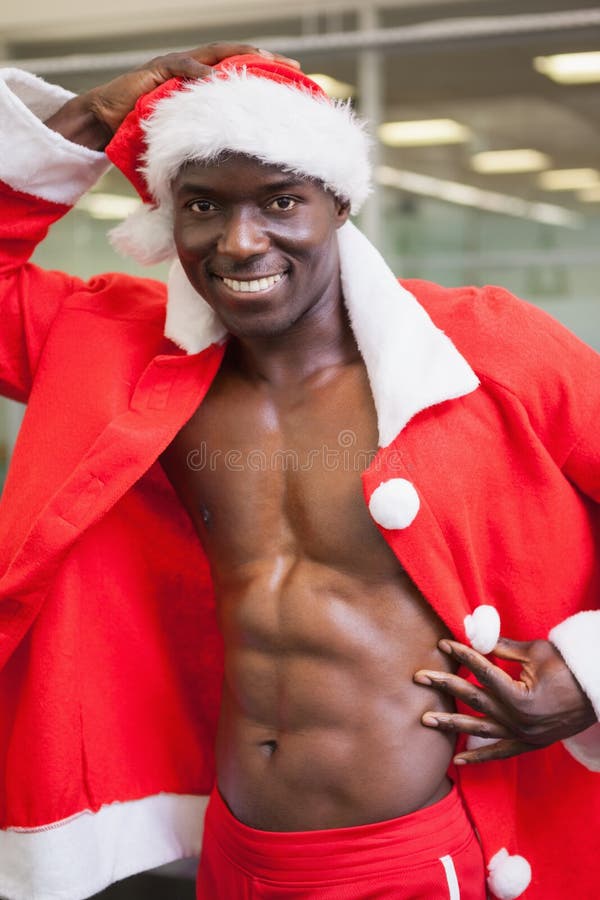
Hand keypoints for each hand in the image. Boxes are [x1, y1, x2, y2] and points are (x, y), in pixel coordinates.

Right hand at [45, 43, 299, 148]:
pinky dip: (201, 73)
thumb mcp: (185, 141)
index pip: (242, 75)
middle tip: (293, 66)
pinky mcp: (157, 71)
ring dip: (241, 58)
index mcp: (203, 86)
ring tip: (266, 63)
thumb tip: (234, 178)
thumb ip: (208, 147)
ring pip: (215, 56)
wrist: (105, 124)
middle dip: (265, 60)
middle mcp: (193, 71)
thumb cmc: (146, 136)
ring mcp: (176, 68)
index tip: (297, 83)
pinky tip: (220, 79)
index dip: (268, 76)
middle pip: (236, 58)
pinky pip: (183, 68)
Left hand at [413, 637, 596, 763]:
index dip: (462, 656)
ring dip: (451, 723)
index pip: (482, 672)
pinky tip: (458, 760)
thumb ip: (503, 648)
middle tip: (419, 677)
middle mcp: (518, 720)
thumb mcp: (537, 652)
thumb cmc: (568, 668)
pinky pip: (499, 752)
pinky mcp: (528, 744)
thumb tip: (477, 638)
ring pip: (479, 729)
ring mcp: (522, 735)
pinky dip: (479, 756)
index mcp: (520, 696)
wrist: (598, 694)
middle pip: (473, 699)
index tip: (443, 644)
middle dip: (444, 686)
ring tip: (425, 719)